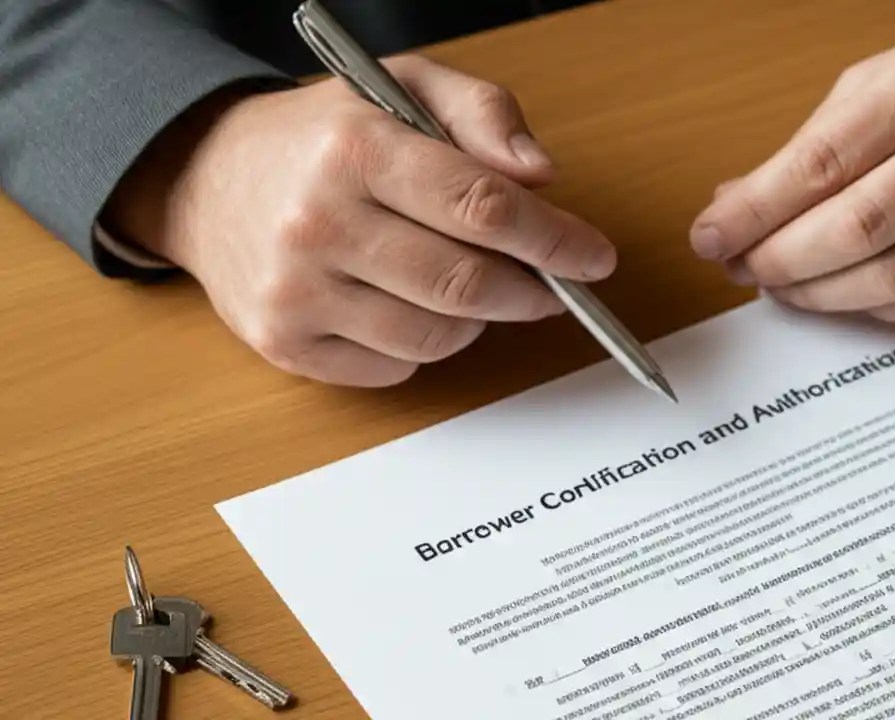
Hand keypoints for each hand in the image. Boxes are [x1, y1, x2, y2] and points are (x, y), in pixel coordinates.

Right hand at [105, 56, 615, 385]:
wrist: (206, 179)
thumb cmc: (322, 135)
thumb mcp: (402, 86)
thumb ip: (484, 114)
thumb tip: (541, 177)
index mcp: (356, 148)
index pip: (485, 208)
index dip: (556, 240)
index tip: (594, 259)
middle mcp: (318, 221)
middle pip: (467, 284)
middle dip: (530, 291)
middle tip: (549, 285)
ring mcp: (296, 291)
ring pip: (436, 337)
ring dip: (477, 320)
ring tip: (470, 285)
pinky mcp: (284, 344)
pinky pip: (394, 370)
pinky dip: (423, 346)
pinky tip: (409, 306)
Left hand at [690, 0, 894, 322]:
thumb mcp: (886, 79)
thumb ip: (812, 144)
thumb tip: (734, 207)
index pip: (820, 164)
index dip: (753, 213)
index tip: (710, 238)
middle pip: (855, 230)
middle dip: (780, 262)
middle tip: (743, 269)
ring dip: (822, 296)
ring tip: (785, 286)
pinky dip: (880, 310)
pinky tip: (849, 295)